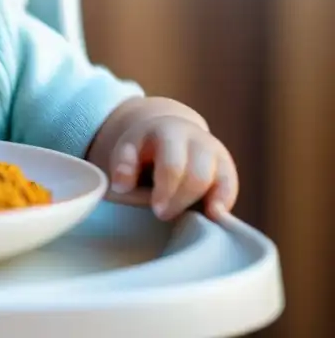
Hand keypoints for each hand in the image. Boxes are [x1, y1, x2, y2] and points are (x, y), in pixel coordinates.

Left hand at [108, 114, 237, 221]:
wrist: (168, 132)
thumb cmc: (143, 149)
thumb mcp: (126, 149)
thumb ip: (123, 167)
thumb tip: (121, 187)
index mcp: (168, 131)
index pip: (172, 165)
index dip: (166, 190)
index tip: (156, 211)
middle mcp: (197, 139)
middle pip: (198, 176)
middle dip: (181, 200)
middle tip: (163, 216)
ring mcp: (215, 152)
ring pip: (220, 181)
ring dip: (204, 204)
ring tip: (190, 221)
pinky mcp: (226, 168)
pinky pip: (231, 188)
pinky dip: (223, 203)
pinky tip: (214, 217)